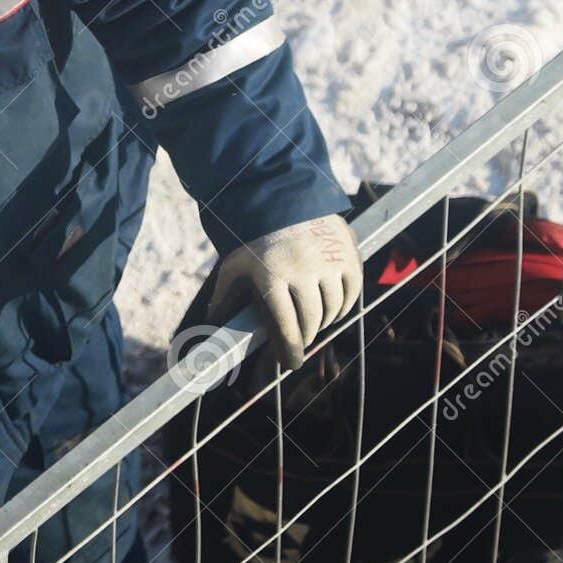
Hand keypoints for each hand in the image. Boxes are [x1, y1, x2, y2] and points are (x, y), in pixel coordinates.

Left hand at [209, 214, 361, 369]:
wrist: (283, 198)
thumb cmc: (254, 240)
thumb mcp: (235, 266)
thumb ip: (224, 298)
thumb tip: (211, 327)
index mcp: (272, 275)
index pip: (286, 327)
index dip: (290, 350)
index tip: (291, 363)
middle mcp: (303, 269)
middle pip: (311, 321)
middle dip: (304, 336)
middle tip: (299, 340)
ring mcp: (329, 261)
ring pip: (332, 309)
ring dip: (323, 320)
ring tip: (313, 319)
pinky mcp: (348, 254)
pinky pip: (351, 293)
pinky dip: (343, 305)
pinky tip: (331, 305)